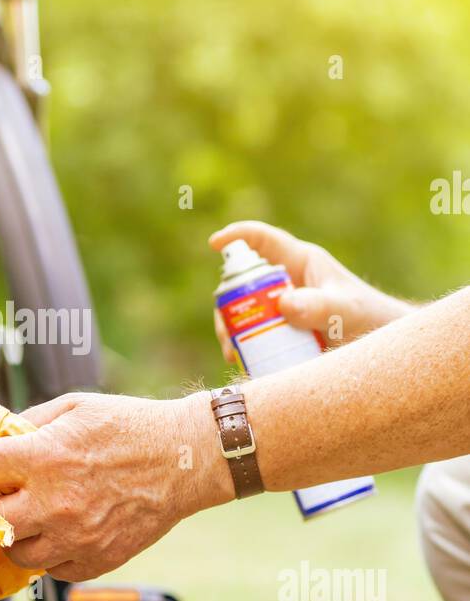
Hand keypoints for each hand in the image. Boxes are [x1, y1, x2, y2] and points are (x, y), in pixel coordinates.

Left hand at [0, 390, 231, 581]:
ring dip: (6, 535)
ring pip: (14, 552)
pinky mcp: (94, 560)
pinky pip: (50, 568)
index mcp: (45, 457)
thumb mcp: (72, 408)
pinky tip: (52, 530)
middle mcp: (55, 502)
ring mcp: (75, 536)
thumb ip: (26, 424)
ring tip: (17, 516)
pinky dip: (44, 552)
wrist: (186, 460)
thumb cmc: (133, 428)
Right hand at [209, 220, 411, 361]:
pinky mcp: (280, 334)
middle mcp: (285, 282)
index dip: (238, 236)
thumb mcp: (348, 312)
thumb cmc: (372, 320)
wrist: (384, 353)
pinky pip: (252, 337)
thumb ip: (320, 306)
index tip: (215, 244)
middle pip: (242, 283)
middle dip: (227, 304)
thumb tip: (283, 305)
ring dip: (231, 331)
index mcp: (300, 262)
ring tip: (234, 353)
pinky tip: (245, 364)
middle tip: (227, 330)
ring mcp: (281, 309)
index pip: (264, 240)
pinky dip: (243, 349)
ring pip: (241, 313)